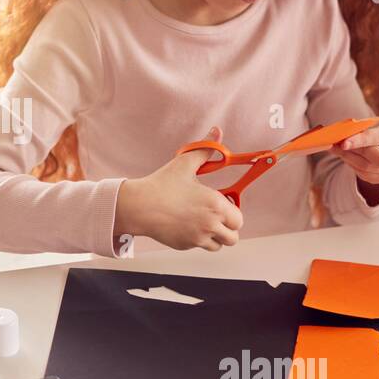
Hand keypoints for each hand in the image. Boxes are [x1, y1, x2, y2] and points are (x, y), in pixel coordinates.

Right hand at [116, 127, 243, 250]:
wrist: (139, 206)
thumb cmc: (161, 185)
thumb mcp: (184, 163)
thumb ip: (205, 149)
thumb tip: (216, 132)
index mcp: (216, 205)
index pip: (239, 219)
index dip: (233, 213)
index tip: (223, 206)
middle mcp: (210, 224)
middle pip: (233, 237)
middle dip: (228, 229)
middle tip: (216, 218)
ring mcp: (197, 238)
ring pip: (218, 245)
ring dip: (215, 237)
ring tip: (202, 223)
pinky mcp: (185, 245)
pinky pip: (199, 246)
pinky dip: (197, 239)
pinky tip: (185, 225)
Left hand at [330, 117, 378, 190]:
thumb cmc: (376, 127)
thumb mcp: (370, 122)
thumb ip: (356, 128)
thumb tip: (336, 136)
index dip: (362, 140)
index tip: (343, 142)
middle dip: (357, 152)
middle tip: (338, 145)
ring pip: (370, 169)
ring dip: (350, 158)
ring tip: (337, 148)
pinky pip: (366, 175)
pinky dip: (352, 165)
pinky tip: (347, 155)